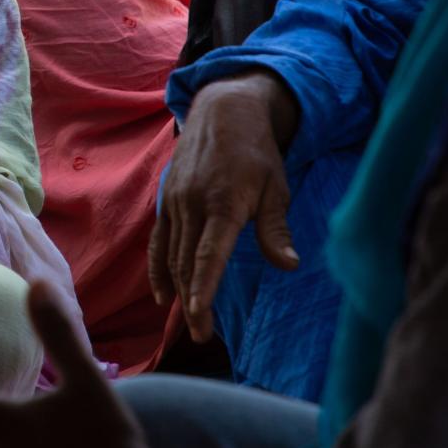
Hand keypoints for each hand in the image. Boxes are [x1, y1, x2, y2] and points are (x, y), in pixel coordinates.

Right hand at [147, 73, 300, 342]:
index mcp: (222, 203)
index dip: (203, 290)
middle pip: (187, 262)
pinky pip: (158, 240)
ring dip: (177, 289)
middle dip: (192, 302)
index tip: (200, 319)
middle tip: (201, 336)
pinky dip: (158, 268)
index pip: (208, 255)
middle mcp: (192, 204)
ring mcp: (174, 201)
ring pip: (171, 254)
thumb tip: (289, 266)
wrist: (222, 111)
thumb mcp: (276, 186)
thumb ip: (275, 229)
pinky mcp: (166, 199)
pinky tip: (163, 293)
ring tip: (188, 320)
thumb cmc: (257, 152)